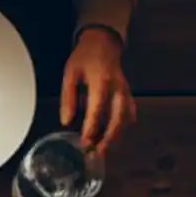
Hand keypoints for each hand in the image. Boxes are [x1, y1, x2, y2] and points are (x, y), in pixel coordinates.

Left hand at [61, 27, 135, 150]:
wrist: (103, 42)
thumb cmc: (84, 57)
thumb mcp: (69, 74)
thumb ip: (68, 98)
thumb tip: (66, 121)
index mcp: (101, 82)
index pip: (97, 110)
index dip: (91, 128)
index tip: (84, 142)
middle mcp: (117, 88)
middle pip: (118, 118)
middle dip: (109, 138)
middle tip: (97, 153)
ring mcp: (125, 91)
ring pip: (126, 118)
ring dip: (117, 136)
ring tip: (104, 150)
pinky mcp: (127, 93)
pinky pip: (129, 112)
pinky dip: (123, 127)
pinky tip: (116, 138)